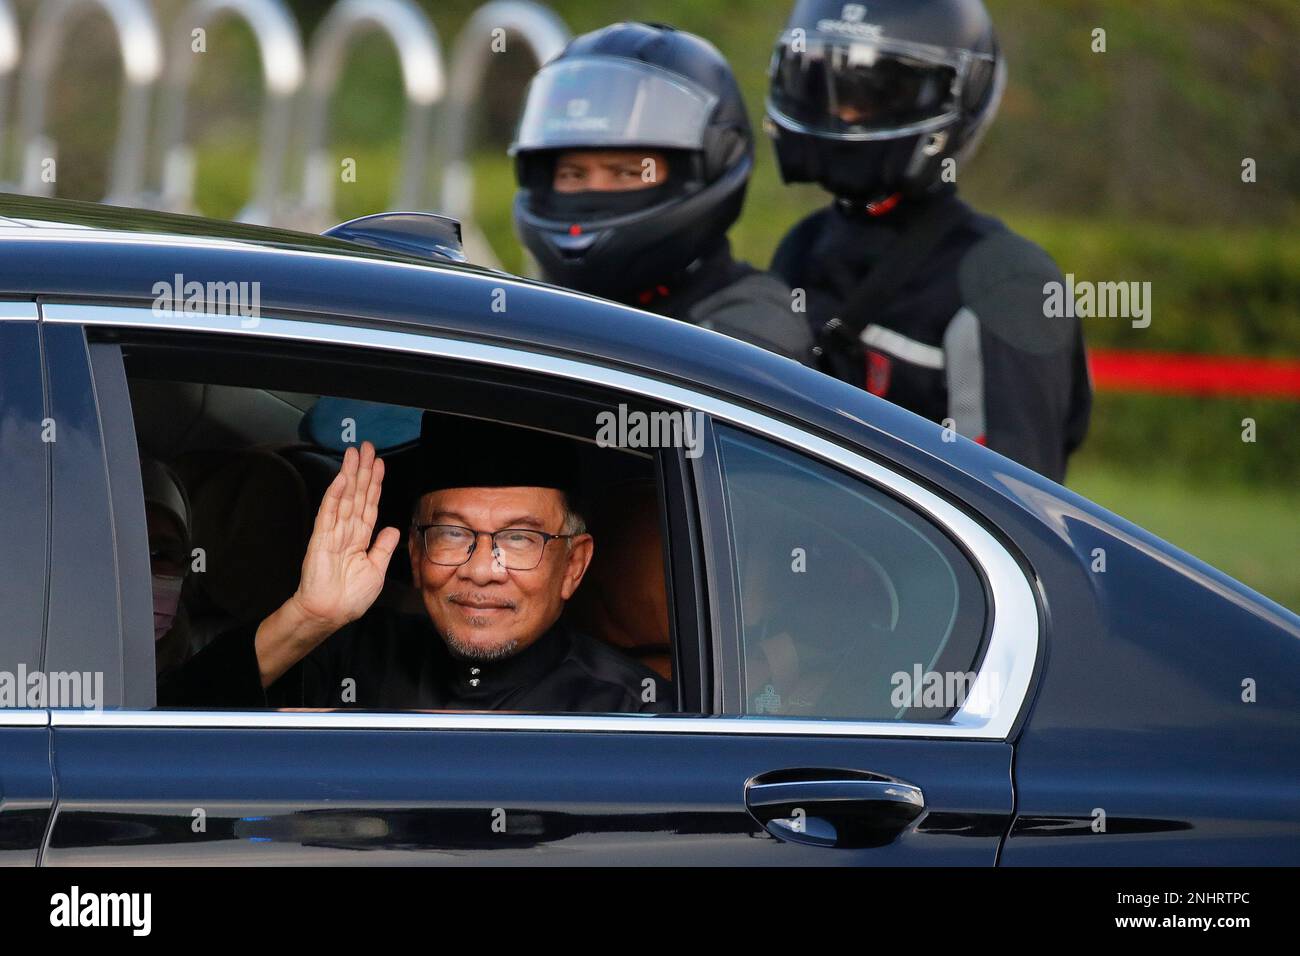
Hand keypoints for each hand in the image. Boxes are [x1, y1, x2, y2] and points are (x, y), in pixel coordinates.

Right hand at [290, 441, 401, 632]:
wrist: (330, 613)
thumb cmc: (350, 597)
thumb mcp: (376, 570)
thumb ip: (383, 548)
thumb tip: (392, 529)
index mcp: (360, 538)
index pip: (369, 505)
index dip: (375, 484)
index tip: (379, 464)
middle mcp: (347, 531)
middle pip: (358, 495)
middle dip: (363, 471)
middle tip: (367, 448)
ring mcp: (333, 532)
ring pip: (344, 498)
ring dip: (350, 475)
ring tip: (354, 454)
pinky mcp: (321, 538)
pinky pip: (329, 513)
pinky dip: (335, 495)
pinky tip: (341, 479)